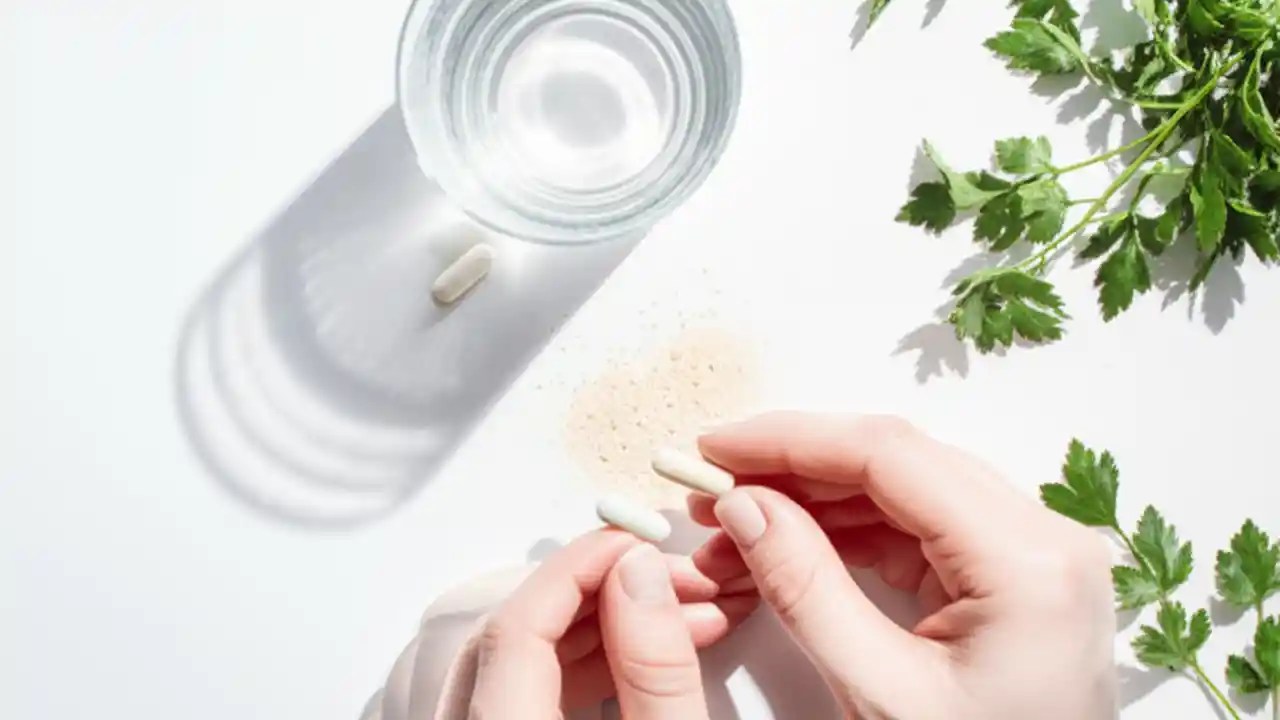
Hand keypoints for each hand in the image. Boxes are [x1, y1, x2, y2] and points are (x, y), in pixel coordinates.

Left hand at [463, 530, 756, 717]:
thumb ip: (655, 673)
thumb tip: (642, 576)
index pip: (515, 628)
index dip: (577, 570)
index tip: (637, 543)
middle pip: (512, 638)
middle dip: (598, 594)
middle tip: (671, 578)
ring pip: (520, 663)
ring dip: (601, 630)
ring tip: (685, 616)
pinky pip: (528, 693)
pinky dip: (587, 666)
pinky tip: (652, 655)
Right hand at [687, 413, 1115, 718]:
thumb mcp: (881, 695)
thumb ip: (807, 591)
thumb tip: (744, 506)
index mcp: (1028, 561)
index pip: (891, 456)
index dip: (791, 441)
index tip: (716, 447)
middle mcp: (1044, 538)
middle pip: (897, 462)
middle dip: (795, 468)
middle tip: (713, 483)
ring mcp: (1032, 554)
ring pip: (903, 488)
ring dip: (814, 499)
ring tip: (736, 521)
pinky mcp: (1011, 575)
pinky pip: (918, 526)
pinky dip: (848, 531)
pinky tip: (788, 542)